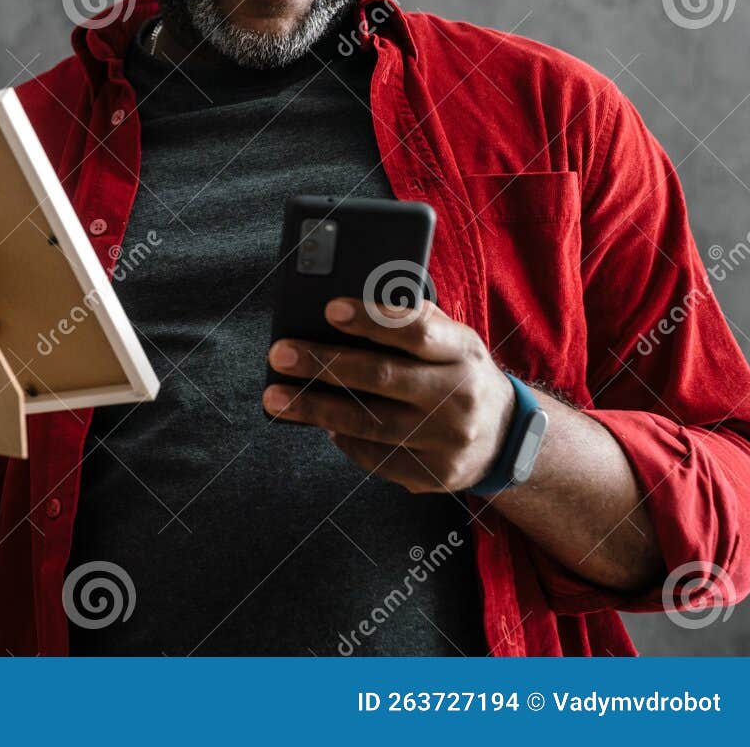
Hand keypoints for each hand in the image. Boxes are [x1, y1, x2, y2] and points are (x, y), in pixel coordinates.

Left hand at [262, 297, 516, 492]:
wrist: (507, 437)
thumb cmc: (461, 374)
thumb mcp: (454, 341)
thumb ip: (413, 322)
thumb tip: (343, 312)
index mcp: (463, 353)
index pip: (417, 330)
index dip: (372, 319)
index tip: (330, 309)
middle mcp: (459, 396)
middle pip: (382, 377)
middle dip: (323, 364)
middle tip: (279, 354)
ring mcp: (448, 440)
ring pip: (370, 424)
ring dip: (315, 410)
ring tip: (276, 398)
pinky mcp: (435, 474)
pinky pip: (376, 458)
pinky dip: (343, 440)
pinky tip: (321, 424)